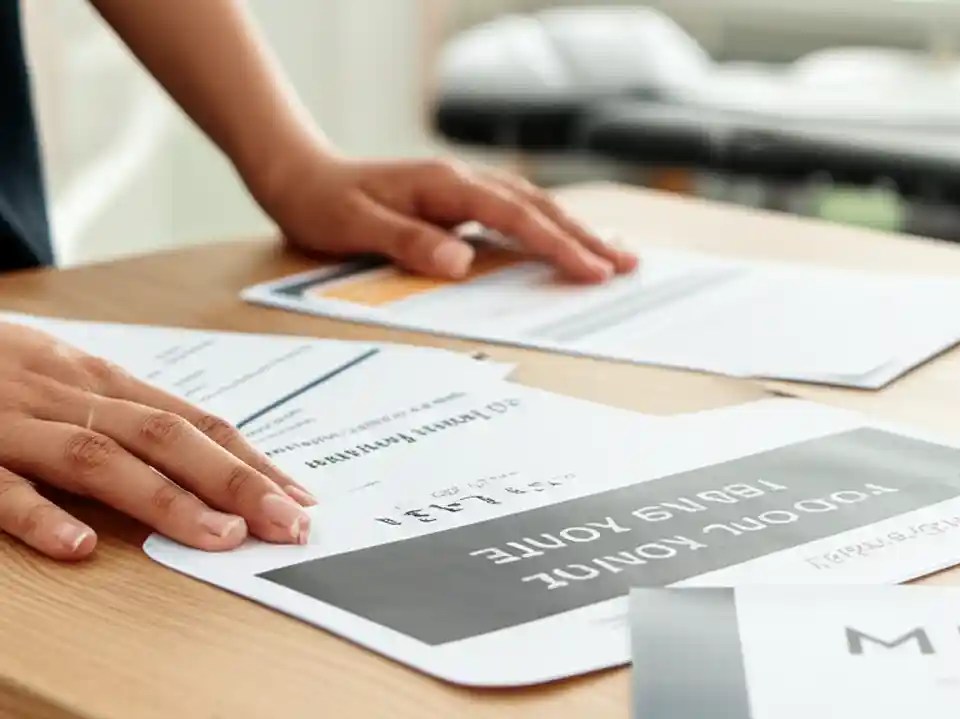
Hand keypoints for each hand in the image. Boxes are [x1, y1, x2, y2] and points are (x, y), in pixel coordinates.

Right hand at [0, 322, 313, 560]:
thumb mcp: (65, 377)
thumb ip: (125, 411)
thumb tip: (208, 452)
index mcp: (99, 380)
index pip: (194, 419)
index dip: (251, 459)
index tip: (299, 497)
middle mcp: (68, 395)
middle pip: (166, 434)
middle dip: (235, 480)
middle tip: (287, 523)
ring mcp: (13, 422)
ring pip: (98, 457)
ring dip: (165, 499)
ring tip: (219, 537)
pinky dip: (39, 514)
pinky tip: (80, 545)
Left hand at [252, 152, 638, 281]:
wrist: (299, 175)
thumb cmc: (323, 204)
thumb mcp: (354, 228)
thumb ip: (408, 243)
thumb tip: (462, 262)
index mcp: (445, 186)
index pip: (515, 217)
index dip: (557, 244)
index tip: (592, 269)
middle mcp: (462, 181)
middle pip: (538, 207)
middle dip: (585, 237)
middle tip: (627, 266)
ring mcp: (464, 188)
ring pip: (534, 206)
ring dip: (576, 230)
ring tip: (617, 255)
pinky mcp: (460, 200)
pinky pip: (517, 210)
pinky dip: (550, 225)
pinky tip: (569, 237)